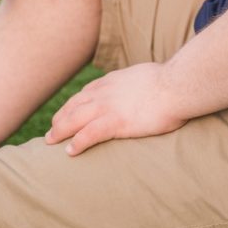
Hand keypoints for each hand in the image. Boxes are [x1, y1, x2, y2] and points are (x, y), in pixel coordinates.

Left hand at [45, 63, 185, 155]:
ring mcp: (108, 107)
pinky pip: (89, 134)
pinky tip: (70, 151)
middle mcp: (104, 92)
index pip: (84, 93)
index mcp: (111, 81)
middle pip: (73, 106)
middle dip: (60, 119)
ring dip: (61, 131)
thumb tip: (141, 88)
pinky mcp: (116, 122)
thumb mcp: (144, 76)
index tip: (65, 113)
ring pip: (75, 120)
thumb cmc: (169, 82)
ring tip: (51, 142)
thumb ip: (136, 83)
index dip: (72, 105)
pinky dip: (77, 143)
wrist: (176, 85)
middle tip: (51, 131)